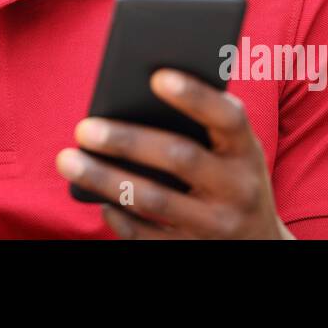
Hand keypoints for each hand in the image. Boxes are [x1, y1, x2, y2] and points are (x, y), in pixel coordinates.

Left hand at [55, 68, 293, 238]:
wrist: (260, 242)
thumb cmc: (230, 174)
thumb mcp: (231, 148)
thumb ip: (200, 122)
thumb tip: (136, 90)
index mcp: (246, 149)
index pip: (227, 117)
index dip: (195, 95)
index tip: (156, 76)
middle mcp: (239, 187)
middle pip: (180, 158)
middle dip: (127, 141)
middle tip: (84, 128)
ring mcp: (218, 224)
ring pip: (156, 200)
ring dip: (106, 180)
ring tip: (68, 161)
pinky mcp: (196, 250)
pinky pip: (151, 238)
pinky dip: (122, 219)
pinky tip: (99, 201)